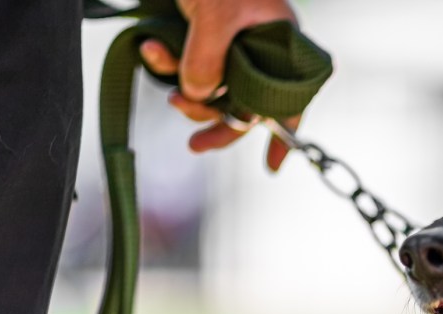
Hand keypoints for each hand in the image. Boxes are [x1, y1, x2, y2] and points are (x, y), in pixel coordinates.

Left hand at [138, 0, 300, 170]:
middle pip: (247, 104)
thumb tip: (195, 96)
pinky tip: (150, 52)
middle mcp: (262, 50)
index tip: (273, 168)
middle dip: (218, 124)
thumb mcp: (215, 16)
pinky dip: (167, 66)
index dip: (283, 136)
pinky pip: (189, 68)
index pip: (292, 99)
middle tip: (194, 144)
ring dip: (186, 94)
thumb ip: (207, 60)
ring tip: (164, 85)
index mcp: (283, 44)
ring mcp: (232, 46)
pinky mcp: (203, 40)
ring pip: (215, 91)